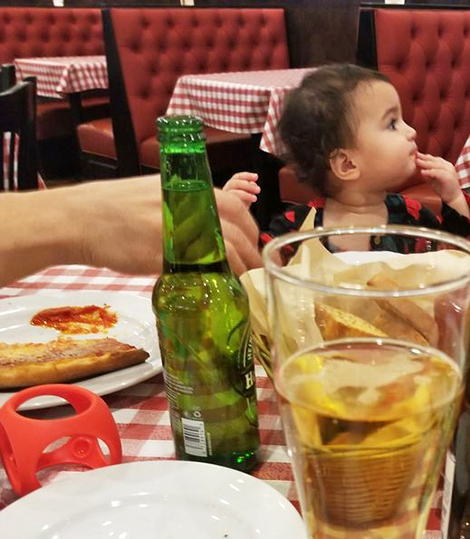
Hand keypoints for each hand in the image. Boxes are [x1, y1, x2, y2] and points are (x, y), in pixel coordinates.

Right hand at [74, 175, 260, 276]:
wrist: (79, 220)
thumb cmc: (114, 209)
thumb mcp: (156, 196)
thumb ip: (184, 209)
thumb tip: (211, 230)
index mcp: (185, 189)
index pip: (235, 206)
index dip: (251, 228)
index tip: (255, 245)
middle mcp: (184, 205)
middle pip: (236, 228)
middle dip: (252, 251)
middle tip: (256, 268)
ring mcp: (175, 230)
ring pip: (223, 248)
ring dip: (238, 266)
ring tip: (242, 279)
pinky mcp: (162, 254)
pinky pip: (197, 267)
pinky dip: (212, 277)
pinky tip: (215, 285)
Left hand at [416, 152, 469, 217]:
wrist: (453, 198)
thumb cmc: (444, 189)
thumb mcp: (434, 180)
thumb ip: (428, 174)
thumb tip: (420, 169)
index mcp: (445, 165)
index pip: (434, 159)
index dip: (425, 156)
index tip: (416, 155)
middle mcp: (448, 166)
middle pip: (435, 160)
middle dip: (424, 158)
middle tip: (415, 156)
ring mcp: (449, 171)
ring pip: (436, 165)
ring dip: (426, 163)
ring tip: (418, 162)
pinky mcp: (449, 178)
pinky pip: (438, 173)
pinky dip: (430, 172)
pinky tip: (423, 172)